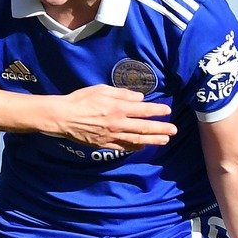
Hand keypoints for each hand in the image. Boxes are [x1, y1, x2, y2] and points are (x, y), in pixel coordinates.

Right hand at [50, 86, 175, 150]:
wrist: (63, 117)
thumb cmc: (80, 100)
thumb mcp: (101, 89)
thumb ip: (122, 94)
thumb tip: (139, 98)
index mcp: (118, 108)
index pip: (143, 110)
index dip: (157, 110)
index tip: (167, 111)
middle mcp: (118, 123)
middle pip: (144, 127)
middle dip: (161, 129)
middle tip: (174, 130)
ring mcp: (112, 136)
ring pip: (136, 139)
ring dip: (152, 140)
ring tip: (164, 140)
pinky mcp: (104, 144)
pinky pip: (122, 147)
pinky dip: (134, 147)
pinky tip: (142, 146)